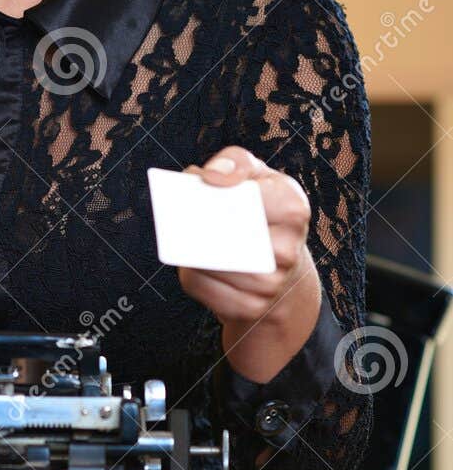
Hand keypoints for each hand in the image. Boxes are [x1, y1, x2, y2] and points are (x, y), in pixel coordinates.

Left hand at [177, 146, 320, 382]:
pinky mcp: (249, 307)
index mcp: (293, 209)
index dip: (226, 188)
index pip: (256, 197)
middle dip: (200, 222)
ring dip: (188, 248)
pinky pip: (202, 286)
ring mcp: (270, 284)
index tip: (202, 181)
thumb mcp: (255, 175)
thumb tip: (208, 176)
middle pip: (231, 233)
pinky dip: (189, 272)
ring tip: (178, 234)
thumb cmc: (259, 210)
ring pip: (212, 262)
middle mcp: (287, 250)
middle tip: (176, 211)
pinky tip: (187, 260)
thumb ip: (234, 161)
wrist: (276, 266)